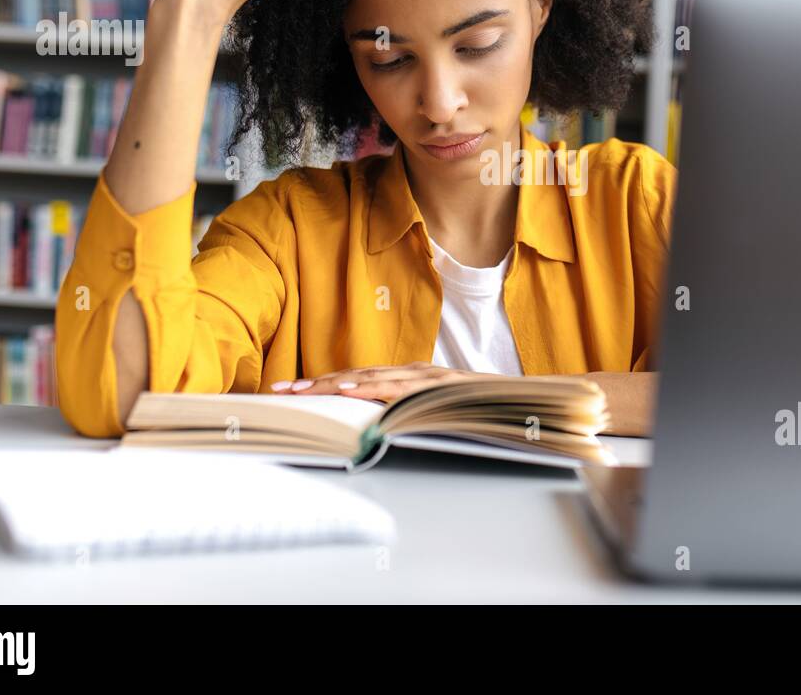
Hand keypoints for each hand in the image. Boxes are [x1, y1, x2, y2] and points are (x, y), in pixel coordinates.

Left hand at [271, 362, 505, 403]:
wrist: (521, 400)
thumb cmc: (475, 409)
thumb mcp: (432, 411)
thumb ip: (405, 414)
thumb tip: (371, 429)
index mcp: (406, 377)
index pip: (354, 379)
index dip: (320, 384)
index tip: (288, 392)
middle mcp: (410, 372)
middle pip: (352, 376)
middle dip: (313, 384)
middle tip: (279, 393)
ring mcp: (423, 377)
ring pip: (369, 378)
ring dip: (332, 384)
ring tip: (302, 392)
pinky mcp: (436, 385)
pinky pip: (398, 387)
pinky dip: (371, 387)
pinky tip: (349, 390)